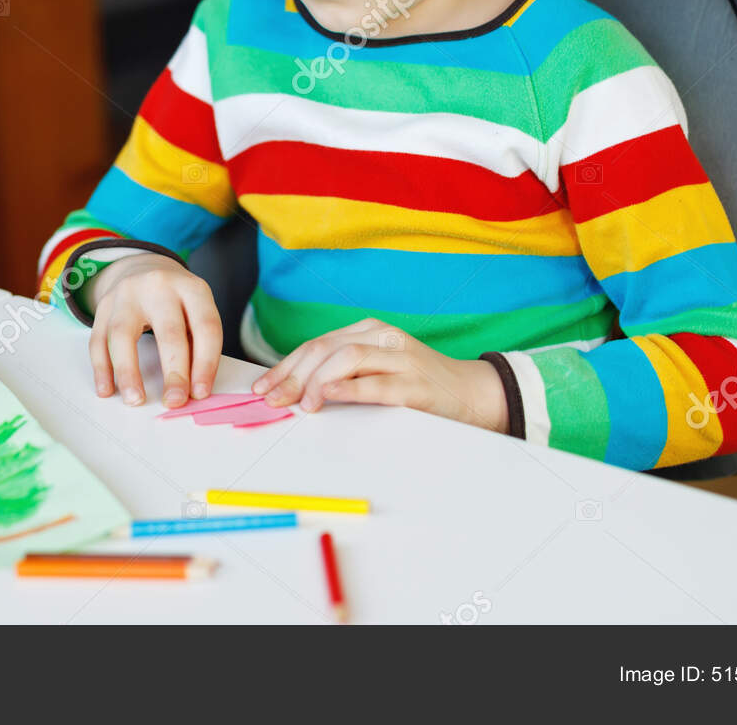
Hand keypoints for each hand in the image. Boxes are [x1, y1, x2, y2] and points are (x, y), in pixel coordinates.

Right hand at [87, 253, 221, 408]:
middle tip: (174, 401)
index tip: (200, 393)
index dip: (205, 363)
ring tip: (135, 400)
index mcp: (192, 288)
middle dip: (174, 371)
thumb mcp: (195, 310)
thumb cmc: (176, 300)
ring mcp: (127, 294)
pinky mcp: (103, 305)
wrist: (143, 267)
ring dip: (129, 372)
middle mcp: (159, 286)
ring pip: (123, 334)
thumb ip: (198, 343)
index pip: (205, 326)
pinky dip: (102, 368)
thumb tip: (195, 389)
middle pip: (168, 331)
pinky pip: (98, 340)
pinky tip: (107, 389)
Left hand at [249, 318, 507, 433]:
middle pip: (325, 349)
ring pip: (346, 359)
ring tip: (302, 405)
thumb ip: (343, 373)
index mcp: (370, 331)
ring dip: (316, 382)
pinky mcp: (415, 384)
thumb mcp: (379, 369)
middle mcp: (383, 338)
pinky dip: (348, 389)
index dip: (285, 366)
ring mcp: (401, 359)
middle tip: (273, 399)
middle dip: (292, 375)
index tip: (263, 387)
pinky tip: (329, 398)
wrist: (473, 395)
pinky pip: (375, 383)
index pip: (317, 344)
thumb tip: (294, 391)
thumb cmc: (420, 386)